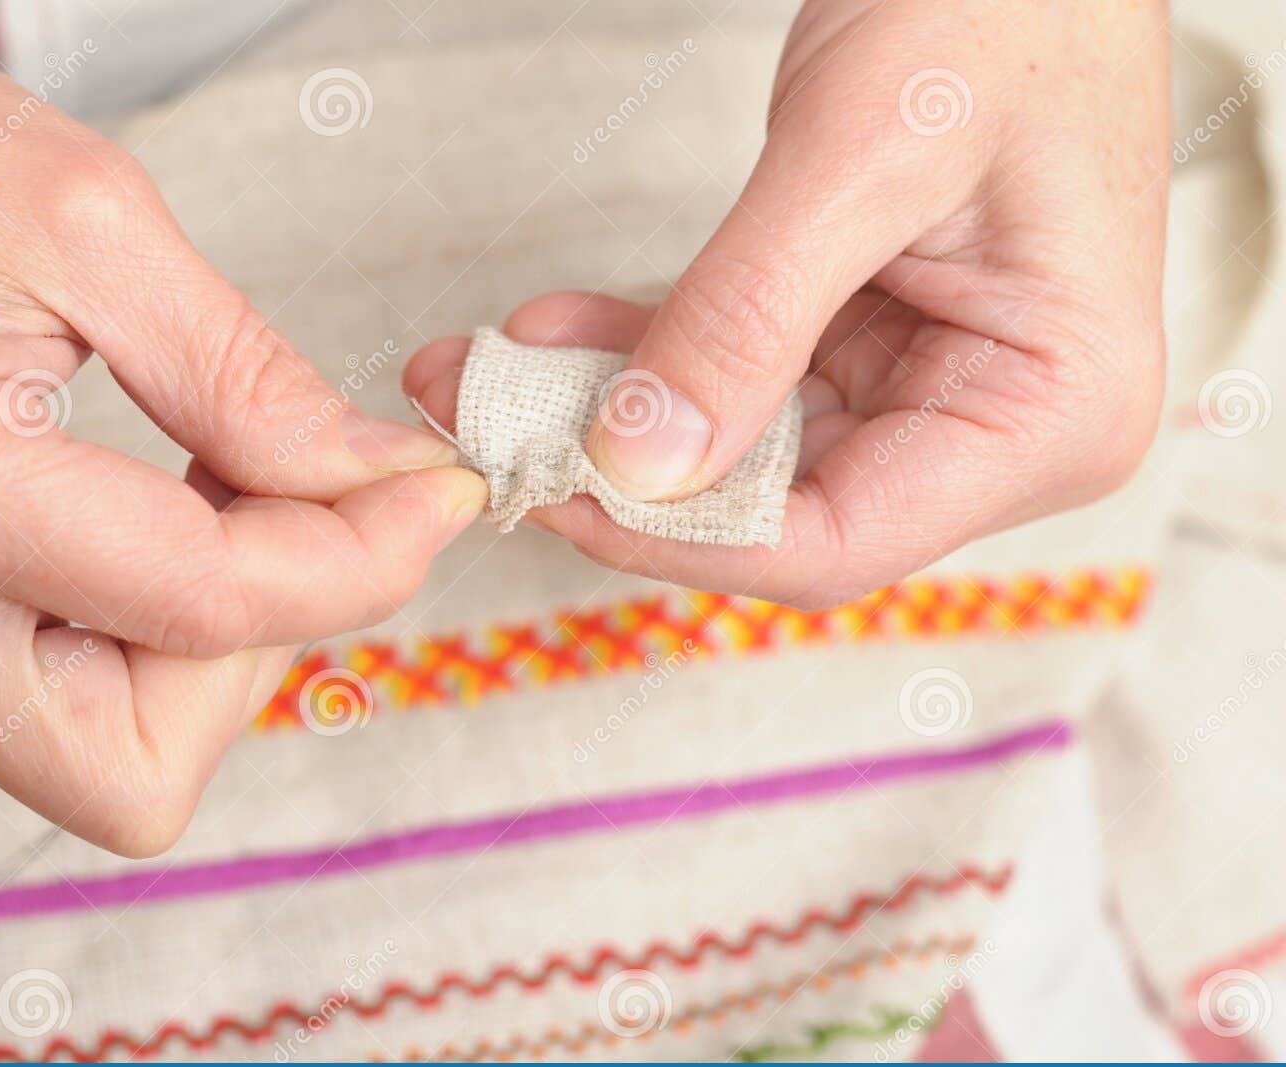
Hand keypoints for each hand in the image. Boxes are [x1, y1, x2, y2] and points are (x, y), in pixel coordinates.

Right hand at [0, 1, 481, 854]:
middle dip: (255, 656)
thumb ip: (249, 382)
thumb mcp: (95, 222)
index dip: (358, 562)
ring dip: (206, 648)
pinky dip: (146, 632)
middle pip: (131, 773)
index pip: (199, 607)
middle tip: (305, 506)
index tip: (432, 494)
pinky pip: (59, 701)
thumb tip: (376, 486)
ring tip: (225, 485)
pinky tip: (161, 509)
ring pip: (100, 757)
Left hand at [405, 0, 1167, 606]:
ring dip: (613, 416)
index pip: (836, 543)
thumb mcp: (861, 153)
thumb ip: (747, 316)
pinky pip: (739, 386)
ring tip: (491, 374)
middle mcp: (999, 432)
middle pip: (776, 512)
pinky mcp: (872, 348)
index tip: (552, 485)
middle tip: (485, 424)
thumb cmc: (1004, 7)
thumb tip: (638, 464)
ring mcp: (932, 392)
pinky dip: (646, 359)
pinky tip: (555, 333)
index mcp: (1052, 416)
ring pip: (739, 456)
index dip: (677, 535)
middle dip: (621, 473)